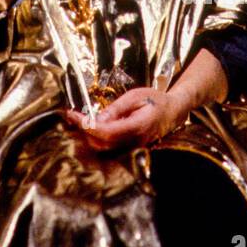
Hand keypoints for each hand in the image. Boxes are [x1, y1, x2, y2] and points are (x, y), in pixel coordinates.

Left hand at [64, 88, 181, 151]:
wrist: (173, 111)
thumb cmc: (155, 100)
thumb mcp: (134, 97)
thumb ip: (116, 109)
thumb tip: (97, 120)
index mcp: (137, 127)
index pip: (107, 133)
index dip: (88, 126)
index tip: (74, 116)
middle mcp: (135, 142)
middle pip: (102, 144)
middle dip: (85, 131)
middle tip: (73, 115)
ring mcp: (134, 148)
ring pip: (105, 149)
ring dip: (89, 136)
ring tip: (79, 120)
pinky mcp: (131, 149)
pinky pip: (111, 148)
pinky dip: (98, 139)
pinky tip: (91, 127)